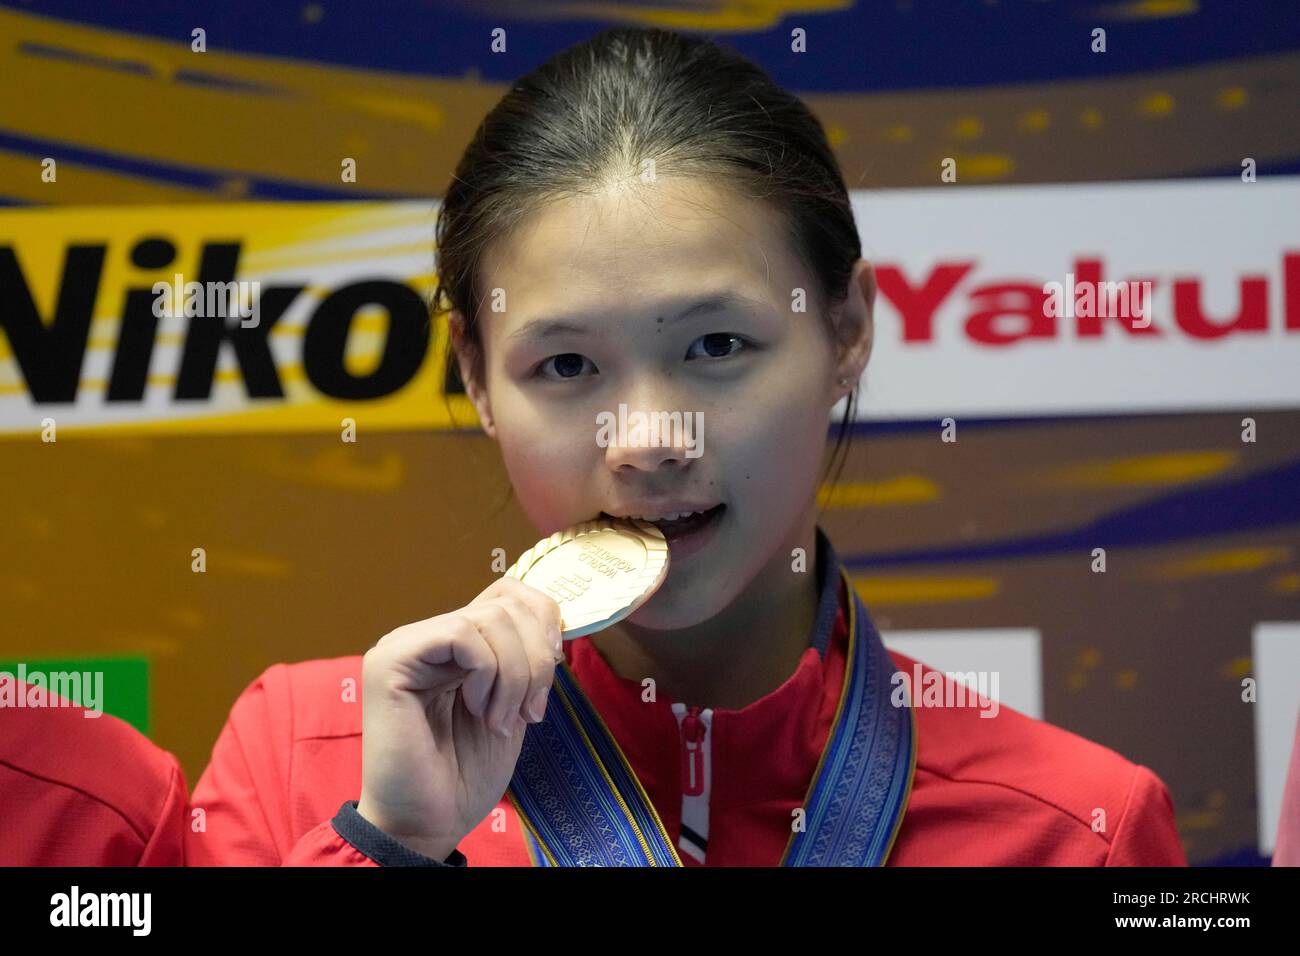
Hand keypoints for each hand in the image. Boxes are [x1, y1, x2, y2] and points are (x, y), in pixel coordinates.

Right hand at [355, 575, 562, 859]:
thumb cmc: (464, 772)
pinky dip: (488, 674)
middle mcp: (428, 636)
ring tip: (500, 721)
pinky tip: (480, 711)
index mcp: (455, 644)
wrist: (428, 822)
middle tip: (529, 712)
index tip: (552, 673)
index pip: (509, 593)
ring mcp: (405, 644)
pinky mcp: (391, 661)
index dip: (544, 623)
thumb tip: (555, 622)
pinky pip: (462, 636)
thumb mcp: (512, 703)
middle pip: (507, 604)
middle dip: (537, 660)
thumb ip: (524, 659)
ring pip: (490, 618)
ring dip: (515, 675)